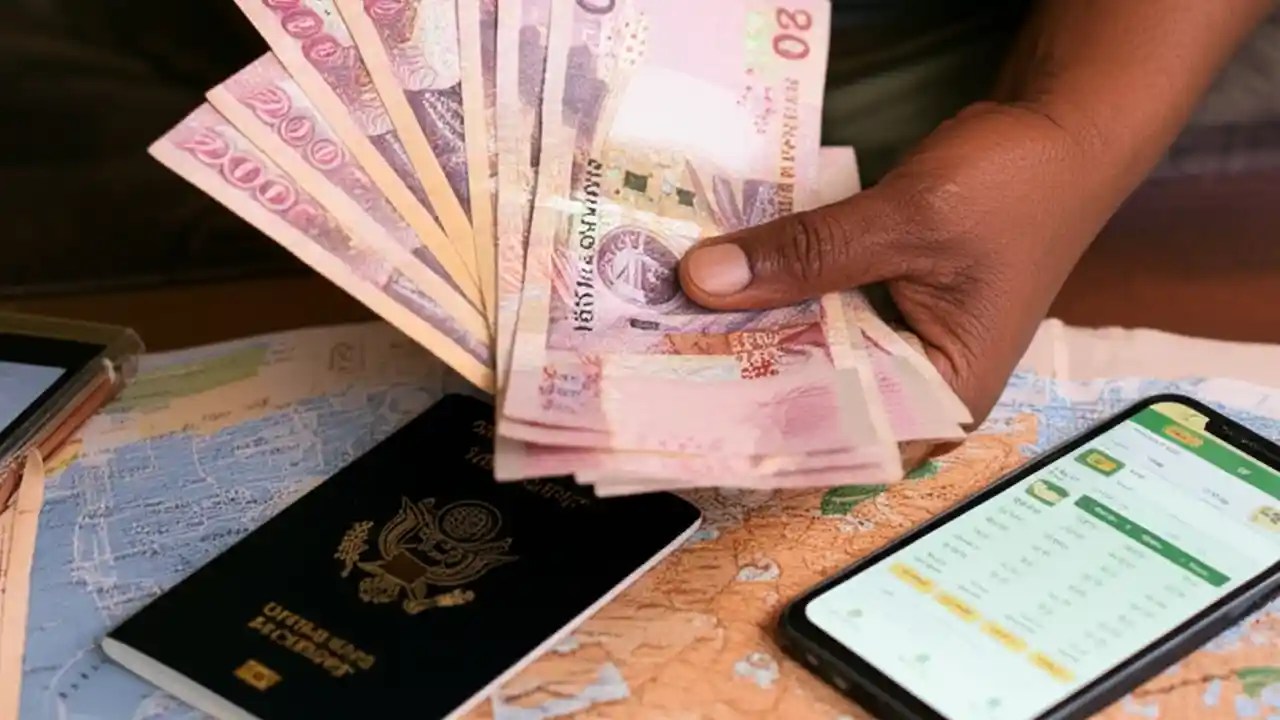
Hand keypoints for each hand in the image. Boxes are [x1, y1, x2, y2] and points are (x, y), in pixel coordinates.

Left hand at [679, 101, 1122, 427]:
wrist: (1058, 135)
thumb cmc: (1013, 188)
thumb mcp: (907, 220)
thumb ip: (807, 254)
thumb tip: (703, 280)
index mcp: (943, 401)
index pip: (835, 441)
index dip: (756, 429)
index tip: (679, 411)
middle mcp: (919, 392)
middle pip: (814, 401)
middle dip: (740, 378)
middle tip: (652, 361)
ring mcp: (900, 351)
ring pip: (809, 358)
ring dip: (749, 337)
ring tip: (666, 328)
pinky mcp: (883, 314)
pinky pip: (817, 319)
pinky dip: (775, 303)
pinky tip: (716, 288)